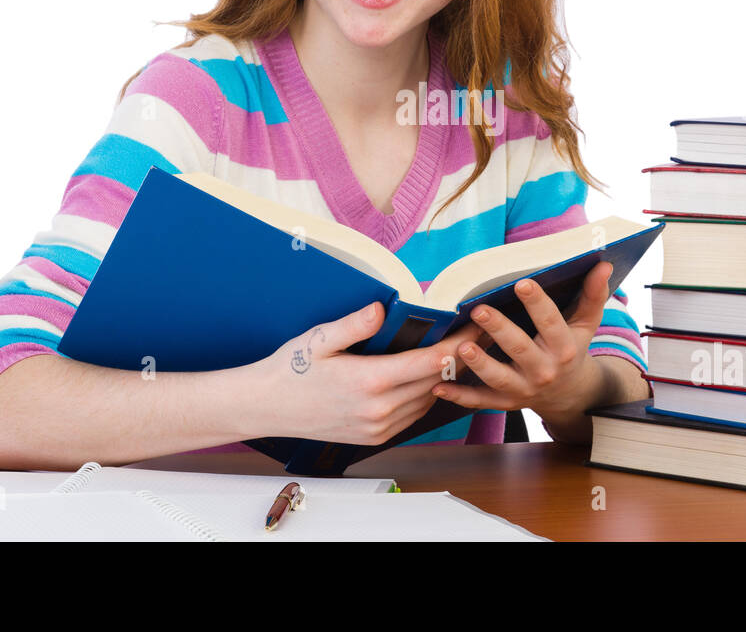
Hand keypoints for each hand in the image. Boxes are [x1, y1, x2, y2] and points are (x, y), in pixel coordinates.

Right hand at [245, 300, 482, 445]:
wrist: (268, 408)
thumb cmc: (291, 369)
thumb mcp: (319, 339)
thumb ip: (354, 324)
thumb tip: (382, 308)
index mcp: (370, 381)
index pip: (430, 362)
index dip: (458, 344)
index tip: (475, 326)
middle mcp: (380, 409)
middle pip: (436, 380)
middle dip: (459, 357)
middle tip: (477, 333)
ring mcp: (379, 427)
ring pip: (428, 399)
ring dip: (443, 377)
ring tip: (457, 352)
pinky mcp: (375, 437)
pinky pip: (413, 415)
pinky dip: (425, 395)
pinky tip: (426, 377)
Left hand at [431, 261, 613, 423]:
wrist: (571, 396)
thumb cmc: (573, 350)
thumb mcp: (586, 325)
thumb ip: (593, 295)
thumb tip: (604, 264)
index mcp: (564, 348)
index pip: (550, 322)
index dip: (537, 303)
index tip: (522, 283)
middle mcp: (544, 370)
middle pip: (520, 349)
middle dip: (499, 330)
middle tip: (479, 310)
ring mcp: (524, 390)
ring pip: (498, 378)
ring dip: (479, 364)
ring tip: (461, 348)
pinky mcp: (506, 403)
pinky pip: (481, 403)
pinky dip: (460, 396)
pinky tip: (439, 386)